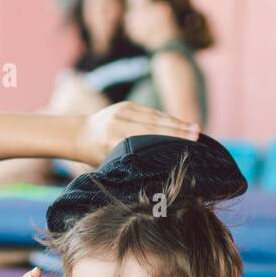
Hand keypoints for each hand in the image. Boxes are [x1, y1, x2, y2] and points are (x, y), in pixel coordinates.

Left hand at [74, 101, 198, 166]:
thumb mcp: (109, 163)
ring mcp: (123, 110)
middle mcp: (118, 122)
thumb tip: (156, 172)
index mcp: (111, 140)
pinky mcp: (127, 105)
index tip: (184, 146)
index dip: (166, 142)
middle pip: (154, 126)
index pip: (145, 140)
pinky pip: (151, 111)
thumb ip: (129, 163)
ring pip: (155, 116)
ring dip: (176, 122)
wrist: (78, 133)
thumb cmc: (95, 156)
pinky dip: (166, 118)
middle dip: (177, 130)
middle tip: (197, 135)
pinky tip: (181, 124)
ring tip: (195, 129)